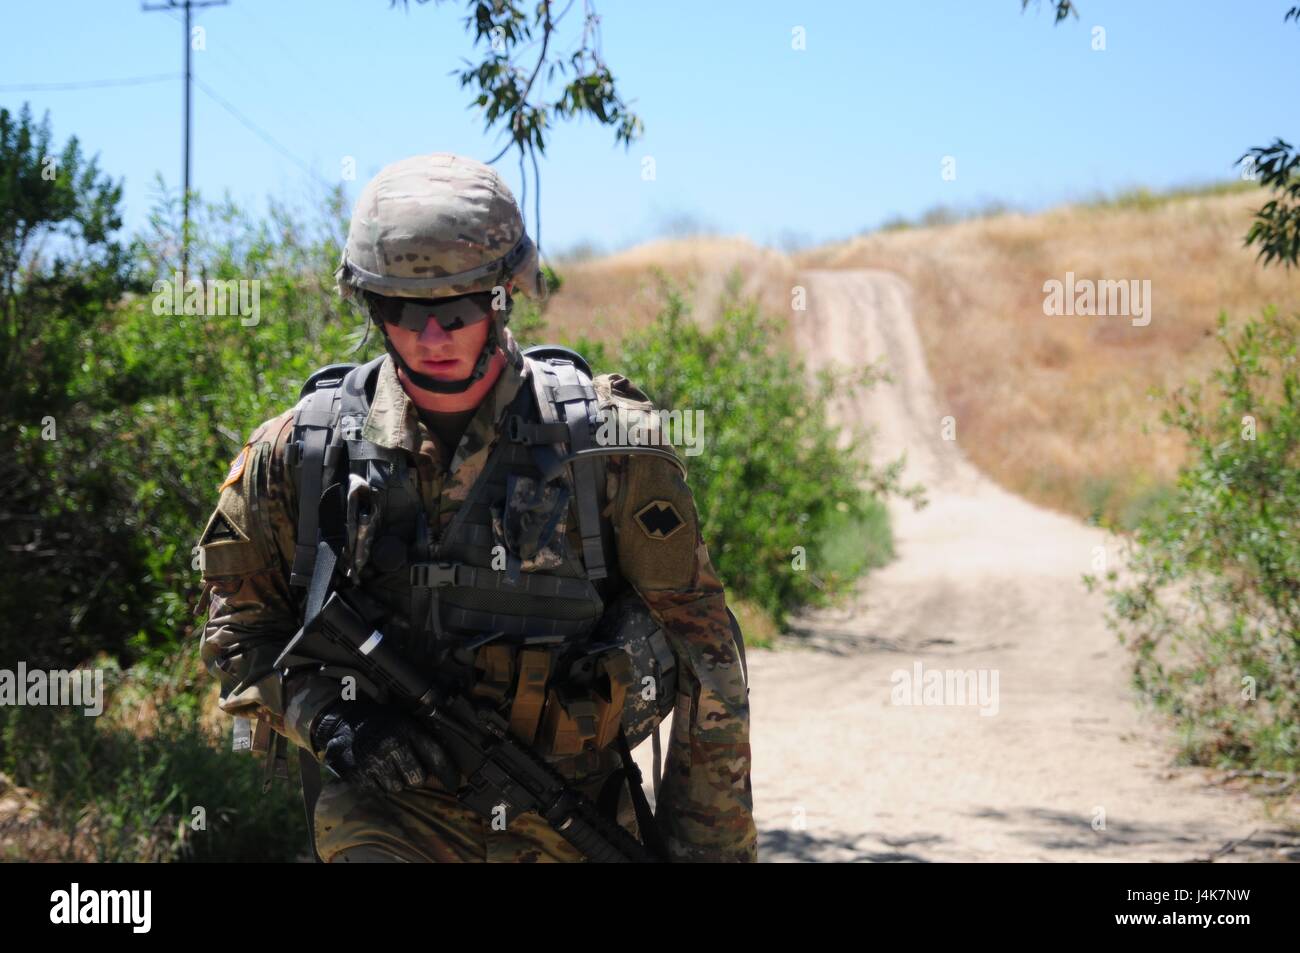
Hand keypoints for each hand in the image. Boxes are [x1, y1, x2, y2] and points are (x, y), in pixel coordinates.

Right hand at [311, 699, 459, 793]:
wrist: (343, 721)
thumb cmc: (379, 722)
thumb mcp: (404, 721)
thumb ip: (423, 740)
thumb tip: (447, 766)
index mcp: (407, 729)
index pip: (435, 754)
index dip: (448, 772)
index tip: (455, 783)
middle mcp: (393, 745)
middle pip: (417, 779)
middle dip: (415, 777)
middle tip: (408, 768)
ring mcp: (374, 761)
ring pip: (397, 787)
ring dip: (395, 781)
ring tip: (387, 765)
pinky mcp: (358, 774)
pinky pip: (377, 791)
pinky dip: (378, 784)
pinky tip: (374, 769)